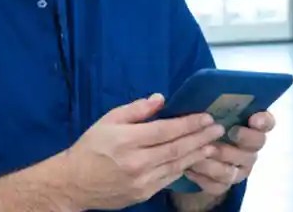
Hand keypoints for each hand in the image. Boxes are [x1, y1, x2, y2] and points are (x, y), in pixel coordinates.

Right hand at [57, 93, 225, 210]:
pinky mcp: (143, 194)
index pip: (165, 130)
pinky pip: (169, 179)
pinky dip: (184, 168)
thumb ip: (135, 110)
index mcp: (126, 141)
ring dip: (197, 154)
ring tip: (213, 144)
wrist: (74, 183)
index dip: (188, 123)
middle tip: (218, 128)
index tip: (206, 116)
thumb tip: (160, 99)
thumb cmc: (90, 147)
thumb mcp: (107, 120)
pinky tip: (194, 160)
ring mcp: (141, 181)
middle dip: (200, 137)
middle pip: (176, 148)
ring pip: (176, 166)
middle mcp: (137, 162)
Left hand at [178, 111, 274, 199]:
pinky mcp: (225, 184)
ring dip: (215, 161)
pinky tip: (189, 168)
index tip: (255, 117)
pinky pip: (218, 185)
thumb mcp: (207, 110)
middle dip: (241, 139)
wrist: (194, 149)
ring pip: (233, 169)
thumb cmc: (203, 123)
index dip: (264, 120)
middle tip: (226, 133)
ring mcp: (240, 168)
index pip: (267, 122)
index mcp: (250, 125)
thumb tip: (200, 86)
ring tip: (199, 152)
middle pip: (255, 145)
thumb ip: (211, 103)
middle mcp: (250, 148)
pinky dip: (202, 177)